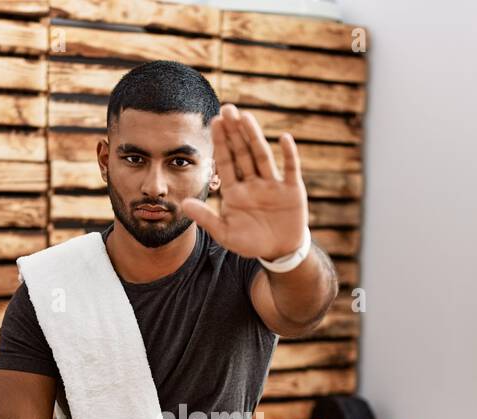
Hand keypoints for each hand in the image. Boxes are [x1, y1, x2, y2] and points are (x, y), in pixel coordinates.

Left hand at [182, 103, 307, 261]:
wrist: (278, 251)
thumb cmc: (250, 242)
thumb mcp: (225, 233)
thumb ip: (206, 218)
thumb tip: (183, 204)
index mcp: (235, 191)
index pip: (226, 162)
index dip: (221, 143)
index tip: (214, 122)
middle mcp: (253, 182)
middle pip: (242, 153)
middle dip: (235, 132)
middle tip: (227, 109)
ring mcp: (272, 184)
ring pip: (262, 156)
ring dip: (254, 137)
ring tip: (246, 117)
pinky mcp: (292, 190)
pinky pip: (290, 169)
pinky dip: (289, 154)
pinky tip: (284, 138)